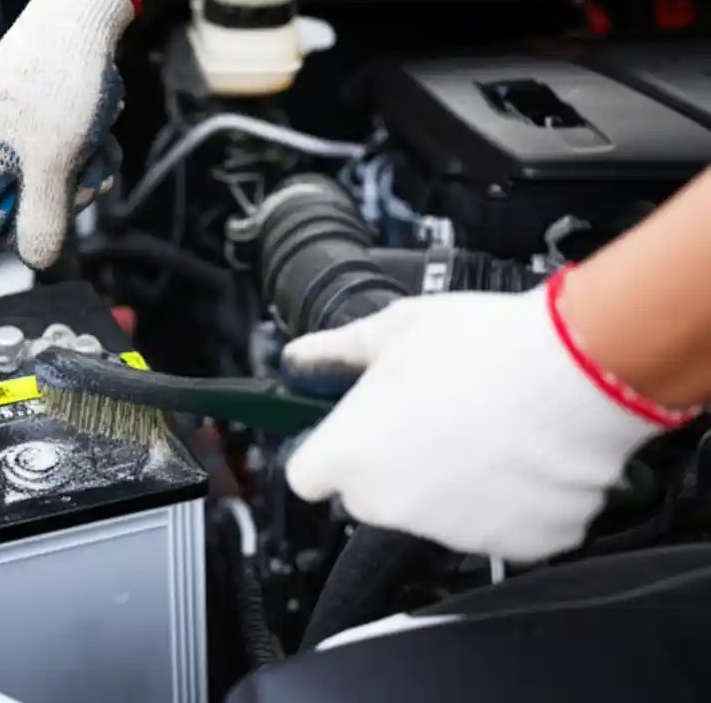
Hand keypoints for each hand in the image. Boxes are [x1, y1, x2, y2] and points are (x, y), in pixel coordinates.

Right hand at [0, 0, 133, 306]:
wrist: (81, 21)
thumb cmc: (53, 78)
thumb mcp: (53, 161)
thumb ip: (42, 218)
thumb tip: (34, 261)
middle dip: (39, 227)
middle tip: (56, 219)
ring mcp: (17, 152)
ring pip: (45, 203)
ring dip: (76, 187)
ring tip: (86, 154)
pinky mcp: (45, 141)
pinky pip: (67, 177)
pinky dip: (88, 165)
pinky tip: (97, 144)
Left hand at [282, 286, 661, 561]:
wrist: (574, 374)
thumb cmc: (483, 347)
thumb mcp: (397, 329)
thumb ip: (338, 351)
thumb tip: (300, 356)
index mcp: (349, 454)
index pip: (308, 476)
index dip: (329, 452)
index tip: (356, 431)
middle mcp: (390, 504)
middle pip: (371, 497)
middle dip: (394, 468)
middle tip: (433, 418)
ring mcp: (452, 532)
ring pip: (439, 513)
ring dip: (455, 485)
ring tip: (490, 429)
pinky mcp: (516, 546)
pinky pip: (506, 527)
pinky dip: (516, 503)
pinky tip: (528, 457)